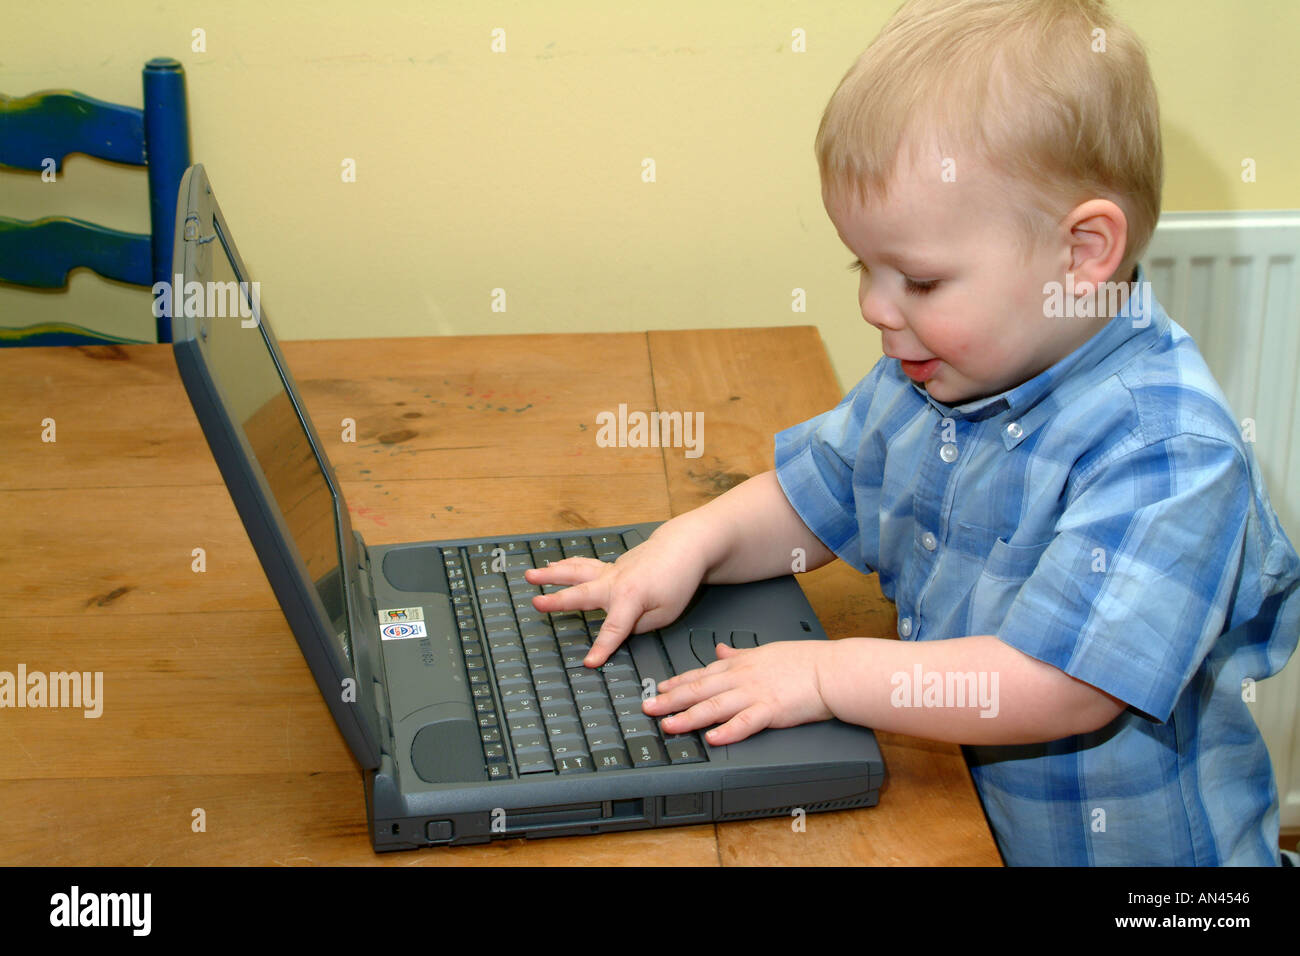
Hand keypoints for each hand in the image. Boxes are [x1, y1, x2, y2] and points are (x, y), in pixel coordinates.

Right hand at [524, 524, 709, 666]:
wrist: (684, 547)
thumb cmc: (677, 579)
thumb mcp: (666, 613)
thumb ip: (638, 625)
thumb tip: (619, 629)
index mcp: (630, 597)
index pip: (613, 629)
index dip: (601, 648)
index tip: (589, 663)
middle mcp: (615, 582)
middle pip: (582, 593)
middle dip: (557, 600)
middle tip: (536, 604)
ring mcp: (610, 571)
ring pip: (576, 572)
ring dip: (551, 575)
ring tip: (529, 575)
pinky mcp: (610, 566)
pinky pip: (583, 566)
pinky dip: (566, 566)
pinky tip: (551, 567)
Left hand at [643, 641, 834, 745]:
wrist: (830, 670)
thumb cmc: (802, 661)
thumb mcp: (764, 650)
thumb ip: (738, 653)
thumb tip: (719, 651)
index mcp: (739, 665)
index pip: (700, 674)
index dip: (675, 682)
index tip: (656, 689)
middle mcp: (741, 678)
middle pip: (699, 689)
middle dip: (670, 700)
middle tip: (648, 709)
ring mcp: (755, 694)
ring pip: (715, 706)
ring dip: (689, 716)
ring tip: (669, 725)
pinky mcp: (772, 710)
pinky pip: (746, 722)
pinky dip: (728, 731)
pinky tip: (712, 738)